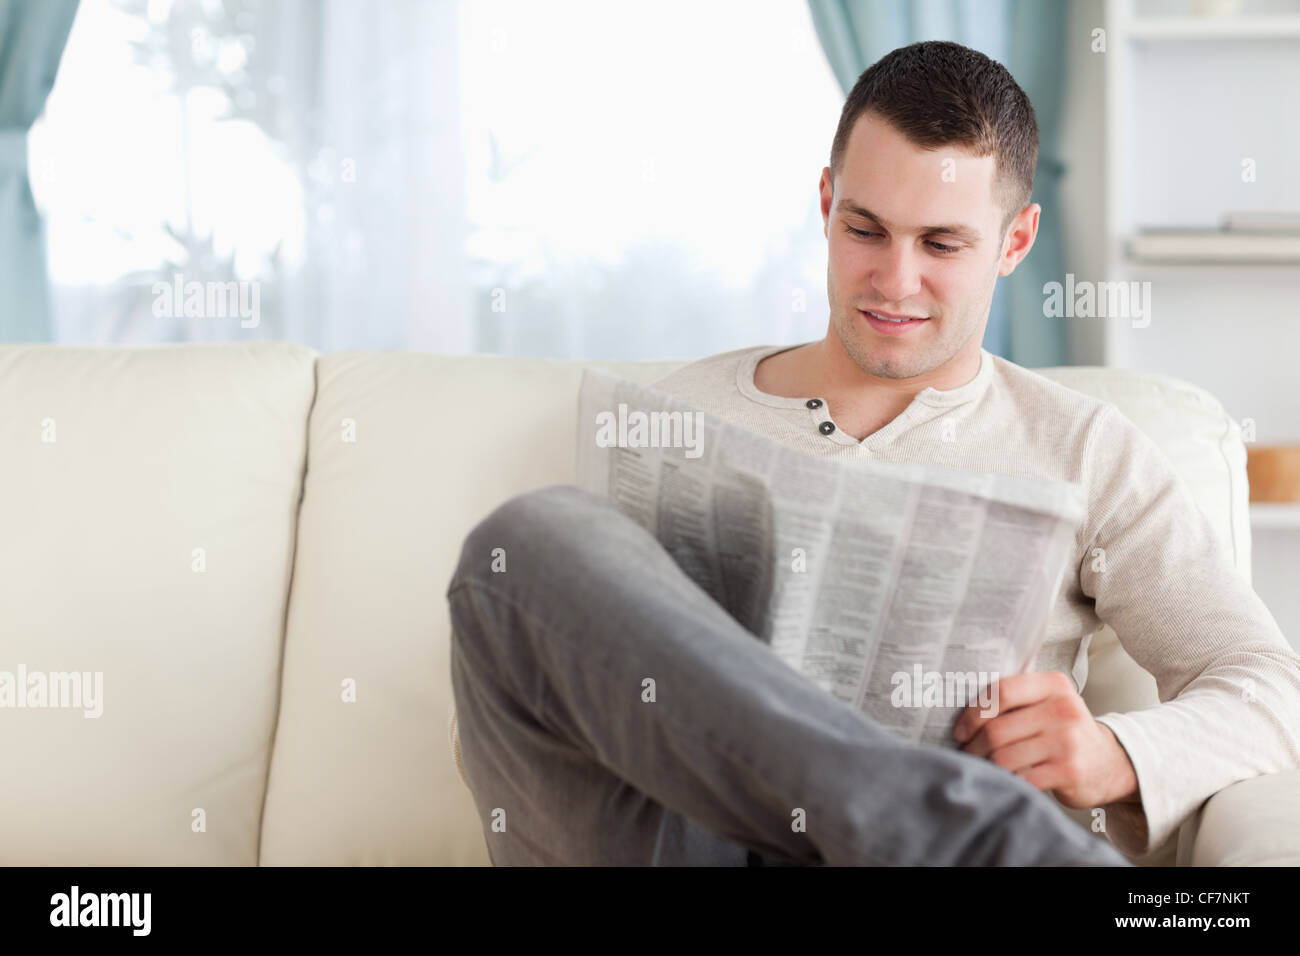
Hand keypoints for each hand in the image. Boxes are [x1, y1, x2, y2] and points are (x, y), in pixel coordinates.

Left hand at [952, 670, 1139, 809]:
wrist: (1110, 763)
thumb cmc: (1065, 731)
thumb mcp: (1049, 703)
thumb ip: (1016, 699)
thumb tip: (961, 711)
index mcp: (1054, 685)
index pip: (1002, 692)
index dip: (973, 713)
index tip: (961, 730)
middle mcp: (1063, 710)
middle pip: (997, 730)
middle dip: (973, 746)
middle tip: (967, 755)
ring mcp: (1068, 741)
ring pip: (1004, 757)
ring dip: (986, 766)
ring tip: (981, 767)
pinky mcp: (1069, 771)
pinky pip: (1021, 778)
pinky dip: (1006, 781)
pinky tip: (1004, 780)